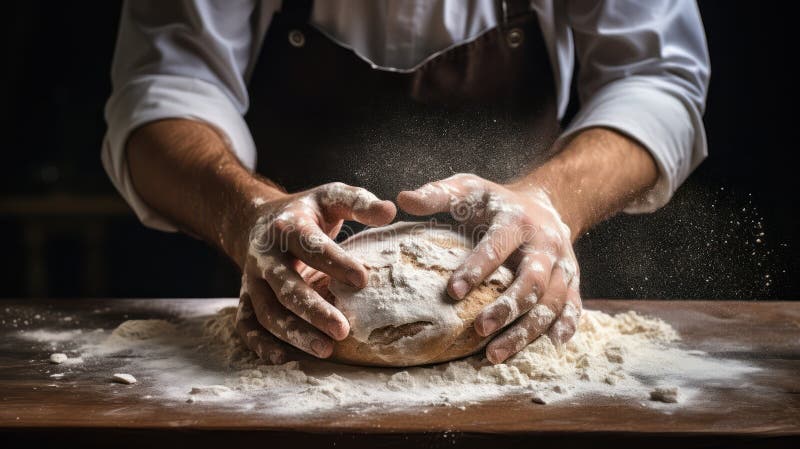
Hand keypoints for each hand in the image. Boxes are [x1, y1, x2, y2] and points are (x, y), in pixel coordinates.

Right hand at [235, 182, 395, 360]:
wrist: (256, 219)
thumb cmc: (306, 212)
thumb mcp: (330, 197)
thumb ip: (359, 203)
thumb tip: (391, 210)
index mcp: (289, 227)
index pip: (311, 247)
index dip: (335, 263)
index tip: (363, 280)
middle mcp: (266, 256)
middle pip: (286, 286)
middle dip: (314, 310)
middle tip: (343, 330)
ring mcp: (252, 280)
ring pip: (267, 311)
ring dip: (293, 333)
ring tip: (325, 350)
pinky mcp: (246, 298)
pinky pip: (248, 324)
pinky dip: (260, 344)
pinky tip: (283, 359)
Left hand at [397, 173, 581, 363]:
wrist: (546, 204)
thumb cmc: (496, 202)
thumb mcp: (469, 188)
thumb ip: (438, 194)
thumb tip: (403, 199)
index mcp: (516, 220)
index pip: (497, 246)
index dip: (477, 268)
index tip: (453, 292)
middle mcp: (544, 245)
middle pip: (531, 280)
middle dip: (506, 307)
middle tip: (479, 329)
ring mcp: (562, 265)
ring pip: (551, 301)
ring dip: (527, 330)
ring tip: (495, 354)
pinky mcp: (572, 281)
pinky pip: (572, 306)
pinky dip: (565, 326)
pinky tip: (549, 346)